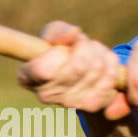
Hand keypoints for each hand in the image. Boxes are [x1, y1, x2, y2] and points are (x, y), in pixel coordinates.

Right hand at [17, 21, 131, 120]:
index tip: (60, 46)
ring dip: (98, 51)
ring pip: (96, 68)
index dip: (57, 53)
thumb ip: (58, 31)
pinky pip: (109, 75)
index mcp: (28, 77)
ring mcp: (69, 103)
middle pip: (78, 66)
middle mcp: (46, 95)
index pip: (43, 69)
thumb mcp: (53, 33)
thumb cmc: (60, 48)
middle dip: (85, 45)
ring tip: (91, 51)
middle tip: (81, 43)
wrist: (80, 72)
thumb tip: (73, 34)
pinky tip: (101, 61)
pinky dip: (109, 62)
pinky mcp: (92, 105)